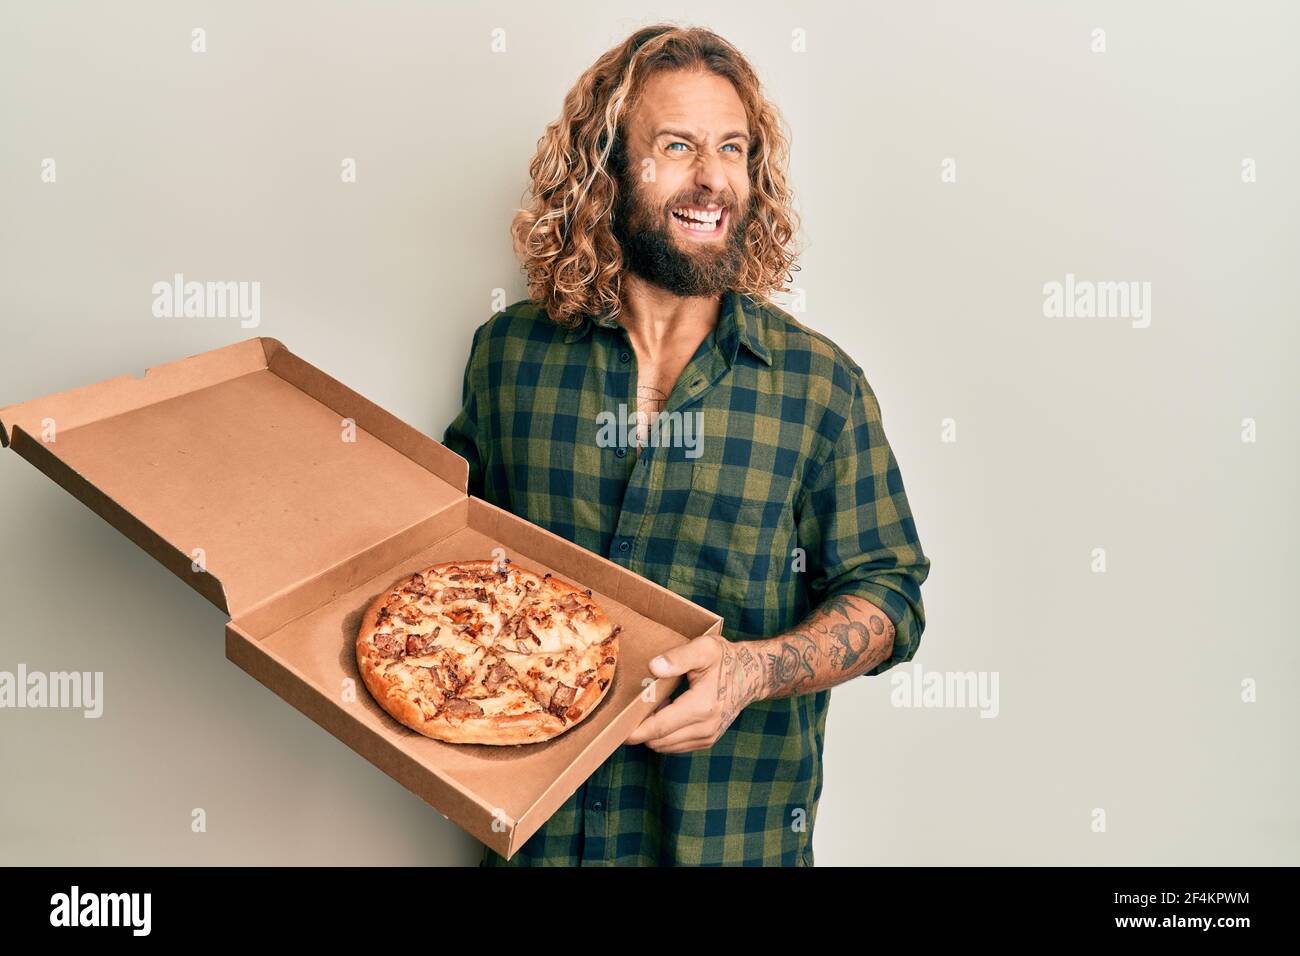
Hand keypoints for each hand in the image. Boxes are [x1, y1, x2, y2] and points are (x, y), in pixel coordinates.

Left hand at [624, 634, 765, 753]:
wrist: (752, 675)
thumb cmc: (726, 659)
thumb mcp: (704, 648)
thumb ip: (678, 657)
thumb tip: (653, 667)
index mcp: (702, 706)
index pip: (659, 727)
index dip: (635, 730)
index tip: (615, 727)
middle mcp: (705, 728)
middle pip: (658, 741)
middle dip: (639, 730)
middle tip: (627, 712)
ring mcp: (707, 737)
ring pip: (665, 746)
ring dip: (652, 733)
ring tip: (652, 707)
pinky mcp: (707, 740)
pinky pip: (675, 746)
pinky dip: (664, 735)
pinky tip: (666, 713)